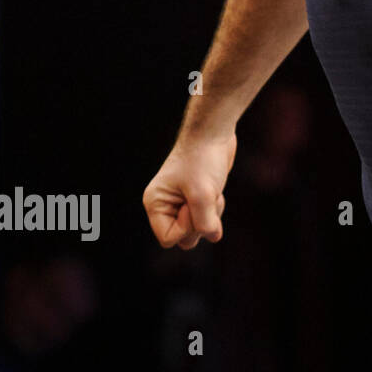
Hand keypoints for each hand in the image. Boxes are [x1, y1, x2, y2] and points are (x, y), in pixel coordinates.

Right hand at [143, 133, 235, 248]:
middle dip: (200, 222)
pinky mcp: (196, 199)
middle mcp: (165, 205)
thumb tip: (213, 236)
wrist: (213, 133)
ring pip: (198, 229)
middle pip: (184, 238)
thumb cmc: (202, 159)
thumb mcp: (203, 194)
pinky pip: (207, 218)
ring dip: (211, 215)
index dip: (186, 228)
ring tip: (212, 192)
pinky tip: (216, 191)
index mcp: (155, 204)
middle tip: (205, 197)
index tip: (193, 205)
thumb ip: (205, 222)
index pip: (168, 239)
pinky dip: (215, 208)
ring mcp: (180, 202)